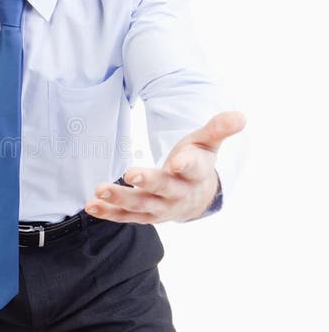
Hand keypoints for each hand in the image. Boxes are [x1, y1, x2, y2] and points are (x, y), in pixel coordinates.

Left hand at [85, 110, 245, 223]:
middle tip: (131, 173)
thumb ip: (219, 129)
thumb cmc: (197, 162)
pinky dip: (108, 213)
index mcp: (195, 173)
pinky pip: (124, 216)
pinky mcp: (142, 215)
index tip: (178, 161)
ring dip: (119, 199)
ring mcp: (159, 207)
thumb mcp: (207, 143)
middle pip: (163, 189)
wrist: (195, 199)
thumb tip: (241, 115)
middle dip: (148, 182)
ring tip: (100, 190)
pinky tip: (91, 205)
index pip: (193, 169)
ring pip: (139, 206)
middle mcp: (177, 194)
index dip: (186, 164)